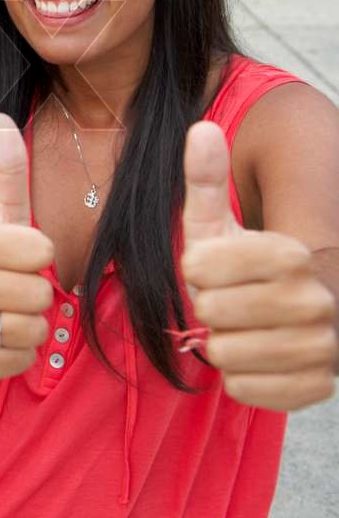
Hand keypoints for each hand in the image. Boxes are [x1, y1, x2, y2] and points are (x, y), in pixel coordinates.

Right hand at [0, 115, 54, 382]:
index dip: (38, 252)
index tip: (16, 252)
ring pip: (33, 332)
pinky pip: (19, 362)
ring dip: (27, 323)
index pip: (43, 252)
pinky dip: (16, 352)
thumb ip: (8, 166)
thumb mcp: (0, 207)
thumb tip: (0, 118)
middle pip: (42, 296)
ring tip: (3, 309)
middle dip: (35, 291)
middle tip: (11, 284)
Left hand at [181, 121, 336, 410]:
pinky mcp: (318, 386)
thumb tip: (200, 129)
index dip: (193, 270)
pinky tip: (255, 358)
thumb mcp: (215, 223)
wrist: (279, 319)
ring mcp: (323, 346)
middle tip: (227, 303)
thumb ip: (205, 180)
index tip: (209, 268)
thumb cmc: (236, 268)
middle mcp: (317, 298)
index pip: (201, 265)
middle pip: (211, 312)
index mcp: (291, 253)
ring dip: (221, 345)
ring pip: (226, 354)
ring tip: (242, 329)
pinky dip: (238, 378)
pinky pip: (243, 388)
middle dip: (207, 309)